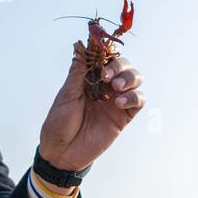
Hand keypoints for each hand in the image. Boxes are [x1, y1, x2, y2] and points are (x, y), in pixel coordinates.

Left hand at [37, 42, 144, 171]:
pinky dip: (134, 96)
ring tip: (115, 88)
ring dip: (129, 78)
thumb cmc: (59, 124)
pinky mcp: (124, 117)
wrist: (62, 153)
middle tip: (107, 76)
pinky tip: (120, 102)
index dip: (107, 51)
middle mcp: (105, 87)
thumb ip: (78, 71)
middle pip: (124, 65)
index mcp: (89, 79)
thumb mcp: (67, 95)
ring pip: (135, 79)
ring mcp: (116, 101)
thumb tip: (79, 45)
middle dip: (120, 65)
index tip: (102, 53)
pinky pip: (139, 101)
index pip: (105, 58)